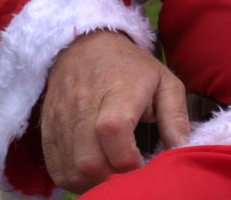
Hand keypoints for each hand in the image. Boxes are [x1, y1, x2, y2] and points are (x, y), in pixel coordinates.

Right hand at [40, 30, 189, 190]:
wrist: (85, 47)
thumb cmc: (131, 68)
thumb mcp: (164, 82)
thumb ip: (175, 117)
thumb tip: (182, 148)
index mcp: (118, 92)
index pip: (113, 130)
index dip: (128, 159)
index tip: (142, 165)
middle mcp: (85, 106)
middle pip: (89, 159)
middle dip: (112, 178)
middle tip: (128, 175)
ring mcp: (62, 119)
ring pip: (71, 169)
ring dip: (93, 183)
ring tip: (112, 177)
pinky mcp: (48, 129)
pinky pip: (55, 167)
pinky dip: (73, 180)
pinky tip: (92, 175)